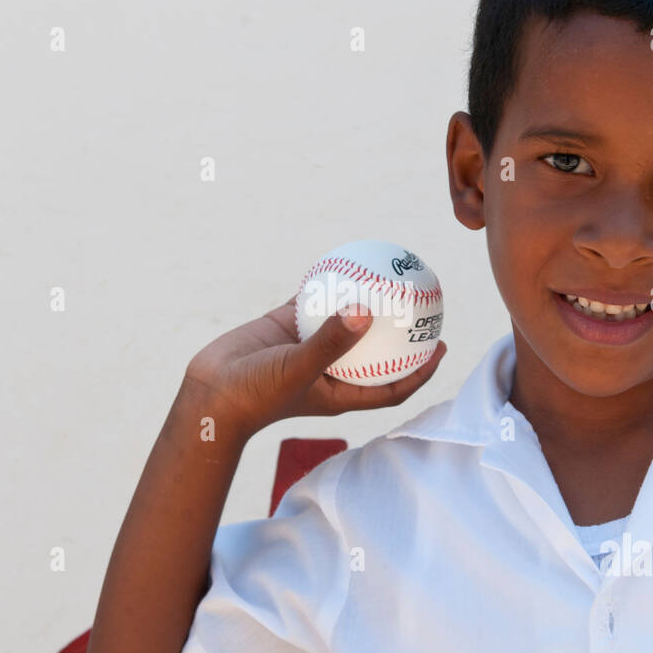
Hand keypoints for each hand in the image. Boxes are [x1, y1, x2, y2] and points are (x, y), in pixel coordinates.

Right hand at [181, 295, 448, 438]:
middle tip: (422, 302)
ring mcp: (309, 346)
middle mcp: (331, 368)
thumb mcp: (299, 368)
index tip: (442, 345)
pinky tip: (343, 259)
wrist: (209, 389)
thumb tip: (366, 311)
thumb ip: (332, 341)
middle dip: (402, 332)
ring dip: (365, 302)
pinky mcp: (287, 326)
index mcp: (342, 390)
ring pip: (346, 320)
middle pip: (378, 350)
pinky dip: (328, 284)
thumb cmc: (257, 393)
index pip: (394, 384)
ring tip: (388, 275)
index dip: (422, 370)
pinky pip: (315, 300)